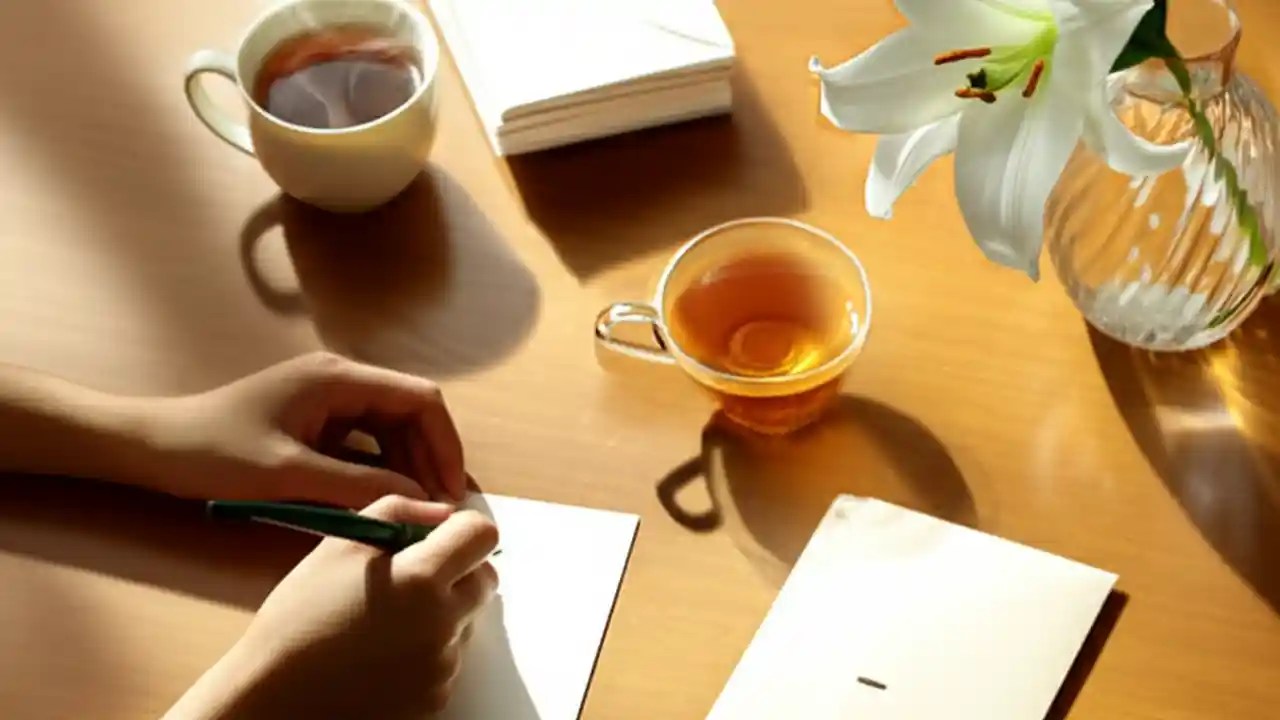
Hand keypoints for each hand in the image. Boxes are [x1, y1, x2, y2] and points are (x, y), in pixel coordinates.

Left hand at [141, 352, 466, 505]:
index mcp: (339, 378)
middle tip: (439, 511)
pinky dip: (382, 473)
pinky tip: (383, 504)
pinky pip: (366, 445)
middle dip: (432, 460)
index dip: (446, 444)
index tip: (451, 491)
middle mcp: (341, 381)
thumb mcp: (288, 476)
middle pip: (412, 414)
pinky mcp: (315, 424)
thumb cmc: (213, 454)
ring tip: (417, 512)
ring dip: (410, 469)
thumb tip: (424, 503)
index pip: (421, 399)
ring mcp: (328, 402)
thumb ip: (359, 488)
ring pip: (392, 432)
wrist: (151, 448)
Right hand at [163, 496, 499, 718]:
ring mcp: (443, 666)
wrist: (274, 700)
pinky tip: (384, 654)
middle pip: (485, 580)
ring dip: (442, 614)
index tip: (439, 537)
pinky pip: (448, 661)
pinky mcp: (436, 698)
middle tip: (411, 578)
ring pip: (466, 622)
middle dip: (457, 571)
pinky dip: (428, 653)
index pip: (483, 536)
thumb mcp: (339, 546)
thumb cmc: (298, 619)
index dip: (463, 530)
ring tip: (386, 622)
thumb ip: (398, 512)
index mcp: (422, 579)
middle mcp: (443, 624)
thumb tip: (443, 512)